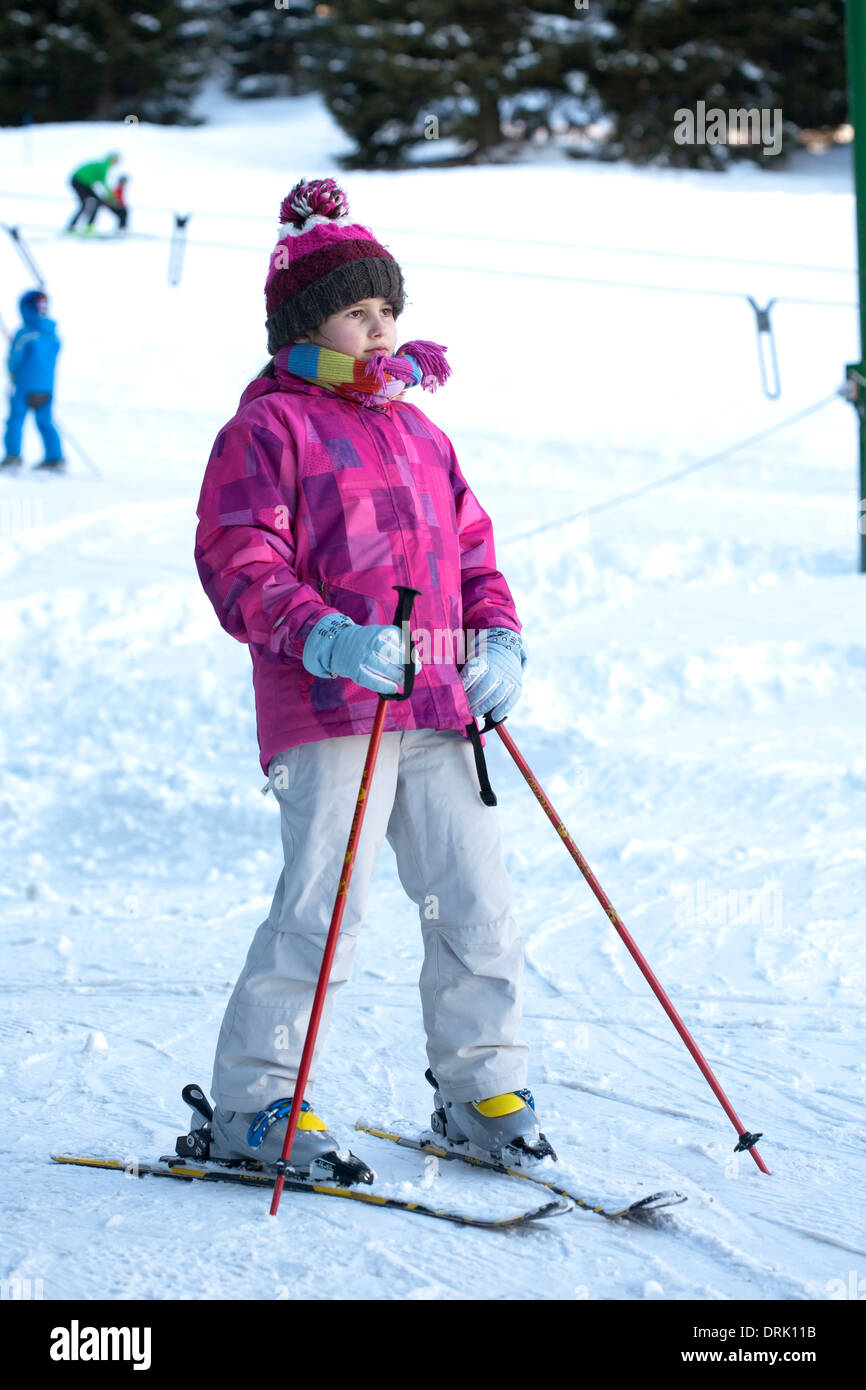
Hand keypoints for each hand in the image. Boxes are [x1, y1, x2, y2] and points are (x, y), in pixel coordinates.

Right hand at [303, 614, 420, 693]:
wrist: (337, 644)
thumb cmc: (367, 642)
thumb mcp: (380, 635)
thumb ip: (398, 644)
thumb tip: (416, 661)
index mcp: (379, 632)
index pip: (401, 641)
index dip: (411, 652)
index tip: (416, 659)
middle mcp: (370, 642)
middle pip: (394, 655)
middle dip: (408, 666)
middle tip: (413, 672)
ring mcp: (362, 656)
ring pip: (385, 668)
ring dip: (398, 677)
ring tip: (402, 681)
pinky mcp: (355, 670)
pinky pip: (372, 680)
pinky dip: (384, 685)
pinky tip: (393, 688)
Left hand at [461, 626, 525, 721]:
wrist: (506, 651)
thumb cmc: (483, 659)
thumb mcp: (471, 657)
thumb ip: (462, 669)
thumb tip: (449, 683)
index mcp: (484, 659)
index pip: (474, 671)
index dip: (465, 683)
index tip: (458, 694)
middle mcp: (498, 668)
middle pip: (485, 685)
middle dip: (473, 699)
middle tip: (465, 708)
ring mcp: (509, 677)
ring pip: (497, 694)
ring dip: (485, 707)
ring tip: (475, 713)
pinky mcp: (516, 686)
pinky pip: (511, 699)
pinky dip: (502, 710)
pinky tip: (495, 717)